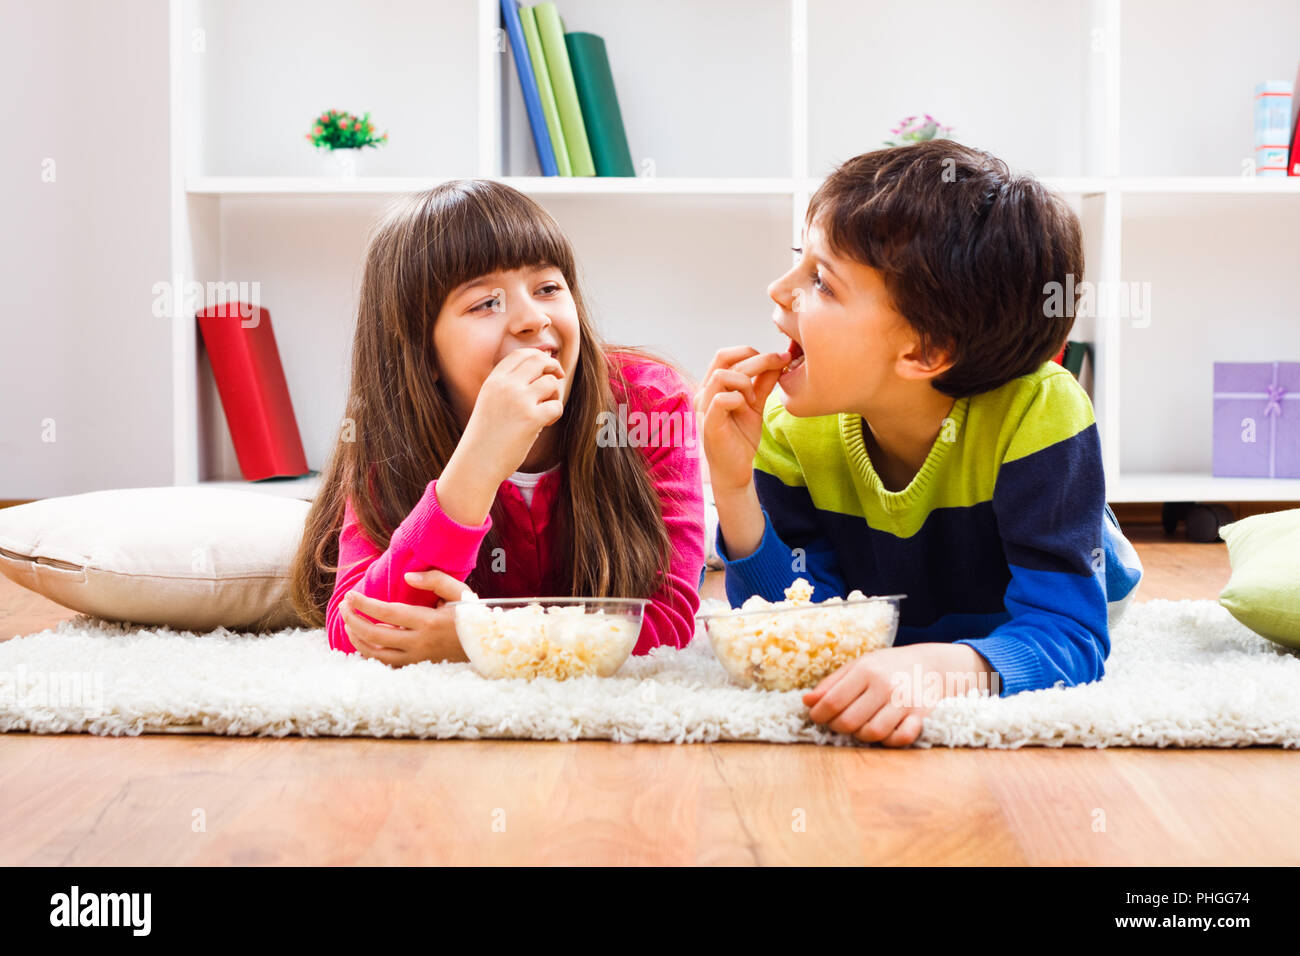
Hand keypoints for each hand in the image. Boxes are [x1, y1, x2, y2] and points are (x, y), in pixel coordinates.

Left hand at [339, 569, 471, 666]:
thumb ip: (434, 579)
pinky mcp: (417, 667)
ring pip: (376, 654)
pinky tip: (362, 641)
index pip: (387, 614)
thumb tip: (407, 577)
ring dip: (357, 639)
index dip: (364, 605)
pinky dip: (370, 654)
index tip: (350, 595)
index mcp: (429, 622)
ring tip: (347, 624)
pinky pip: (386, 664)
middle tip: (344, 606)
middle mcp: (420, 643)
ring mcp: (417, 658)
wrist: (487, 645)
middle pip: (375, 635)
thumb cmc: (472, 615)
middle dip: (353, 620)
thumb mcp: (459, 591)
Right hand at [460, 348, 565, 481]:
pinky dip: (555, 415)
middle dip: (554, 367)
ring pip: (551, 382)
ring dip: (554, 395)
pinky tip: (544, 424)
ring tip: (545, 410)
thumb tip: (541, 371)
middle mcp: (505, 386)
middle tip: (558, 378)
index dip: (538, 356)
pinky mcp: (532, 418)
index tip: (546, 367)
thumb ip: (507, 386)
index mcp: (493, 380)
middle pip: (539, 360)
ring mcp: (519, 400)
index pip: (520, 354)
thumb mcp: (489, 402)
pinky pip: (557, 406)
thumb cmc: (485, 437)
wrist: (477, 463)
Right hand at [693, 346, 788, 492]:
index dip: (750, 352)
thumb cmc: (742, 437)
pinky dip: (739, 399)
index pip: (725, 355)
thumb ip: (763, 382)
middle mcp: (703, 393)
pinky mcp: (709, 423)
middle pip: (724, 358)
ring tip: (754, 399)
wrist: (736, 470)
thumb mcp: (756, 404)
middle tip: (780, 364)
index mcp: (712, 386)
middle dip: (757, 359)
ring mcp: (703, 407)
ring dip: (745, 381)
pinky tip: (748, 409)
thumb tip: (779, 359)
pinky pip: (722, 398)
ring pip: (721, 375)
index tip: (776, 359)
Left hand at [802, 643, 995, 746]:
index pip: (832, 701)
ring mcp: (905, 702)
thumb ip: (832, 683)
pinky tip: (884, 732)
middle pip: (849, 721)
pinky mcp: (921, 716)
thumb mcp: (859, 665)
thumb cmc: (889, 666)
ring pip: (873, 733)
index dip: (818, 714)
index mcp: (866, 670)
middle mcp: (886, 686)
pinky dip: (888, 741)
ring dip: (861, 735)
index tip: (817, 717)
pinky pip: (900, 739)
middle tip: (839, 723)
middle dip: (838, 727)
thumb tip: (807, 701)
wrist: (932, 664)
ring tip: (860, 726)